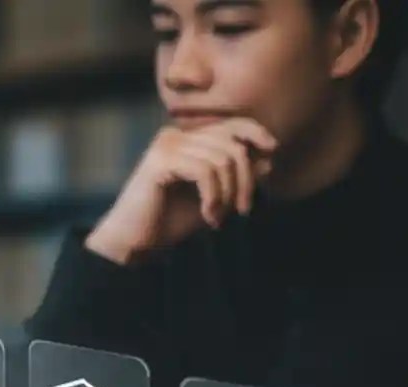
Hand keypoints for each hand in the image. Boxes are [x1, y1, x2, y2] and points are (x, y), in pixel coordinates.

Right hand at [85, 118, 277, 264]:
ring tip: (217, 218)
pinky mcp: (160, 161)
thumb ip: (237, 178)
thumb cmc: (170, 222)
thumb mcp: (214, 198)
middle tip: (241, 211)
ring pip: (222, 159)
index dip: (256, 132)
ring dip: (228, 194)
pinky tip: (208, 216)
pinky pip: (205, 171)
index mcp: (186, 139)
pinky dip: (214, 197)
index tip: (273, 153)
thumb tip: (269, 158)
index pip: (231, 123)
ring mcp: (166, 146)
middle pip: (232, 144)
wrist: (134, 242)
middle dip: (245, 180)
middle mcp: (174, 135)